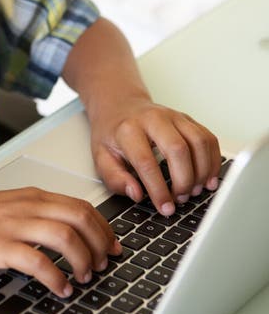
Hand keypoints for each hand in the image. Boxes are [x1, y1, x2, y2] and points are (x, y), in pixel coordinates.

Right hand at [0, 188, 121, 296]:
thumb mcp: (6, 208)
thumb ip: (34, 215)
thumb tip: (66, 235)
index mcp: (31, 196)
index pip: (81, 205)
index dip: (104, 228)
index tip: (114, 246)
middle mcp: (26, 206)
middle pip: (80, 217)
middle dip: (100, 243)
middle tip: (104, 264)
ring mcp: (13, 224)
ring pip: (66, 236)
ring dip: (83, 260)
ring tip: (84, 278)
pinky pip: (38, 261)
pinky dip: (56, 277)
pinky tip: (59, 289)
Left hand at [90, 97, 221, 214]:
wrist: (120, 106)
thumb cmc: (112, 134)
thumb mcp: (101, 157)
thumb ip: (115, 178)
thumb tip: (136, 194)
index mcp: (129, 129)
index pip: (146, 162)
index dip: (158, 189)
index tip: (165, 208)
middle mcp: (154, 119)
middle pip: (178, 149)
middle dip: (184, 180)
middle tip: (181, 199)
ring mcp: (174, 116)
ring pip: (199, 142)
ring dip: (202, 171)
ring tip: (195, 191)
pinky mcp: (188, 119)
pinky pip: (208, 138)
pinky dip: (213, 161)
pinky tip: (208, 178)